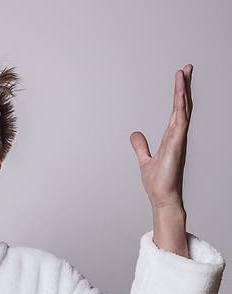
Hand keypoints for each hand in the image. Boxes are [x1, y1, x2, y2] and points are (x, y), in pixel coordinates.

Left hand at [130, 65, 192, 209]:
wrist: (162, 198)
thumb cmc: (158, 183)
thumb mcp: (144, 160)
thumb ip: (141, 146)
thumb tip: (134, 134)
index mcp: (171, 137)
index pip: (176, 111)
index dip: (178, 94)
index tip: (180, 78)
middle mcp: (177, 136)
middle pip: (182, 106)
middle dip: (184, 86)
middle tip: (187, 68)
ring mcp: (178, 140)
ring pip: (182, 110)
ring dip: (183, 92)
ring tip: (183, 74)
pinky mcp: (177, 146)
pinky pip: (180, 123)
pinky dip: (180, 109)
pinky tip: (180, 97)